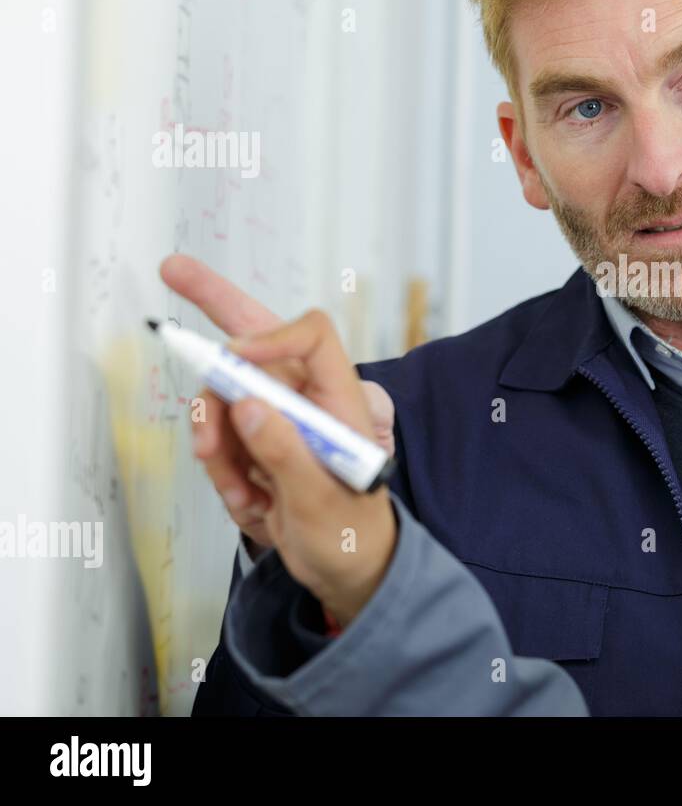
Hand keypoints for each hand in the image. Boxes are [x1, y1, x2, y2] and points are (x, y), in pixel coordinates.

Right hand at [224, 309, 397, 626]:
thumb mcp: (321, 500)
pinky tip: (251, 503)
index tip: (235, 359)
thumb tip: (246, 404)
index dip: (271, 338)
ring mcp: (277, 419)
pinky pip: (218, 443)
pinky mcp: (256, 442)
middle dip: (214, 302)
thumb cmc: (352, 532)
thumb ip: (284, 453)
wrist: (345, 569)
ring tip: (244, 492)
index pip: (311, 338)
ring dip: (217, 447)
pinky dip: (222, 475)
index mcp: (338, 400)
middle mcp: (306, 399)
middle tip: (172, 268)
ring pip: (223, 403)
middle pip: (257, 338)